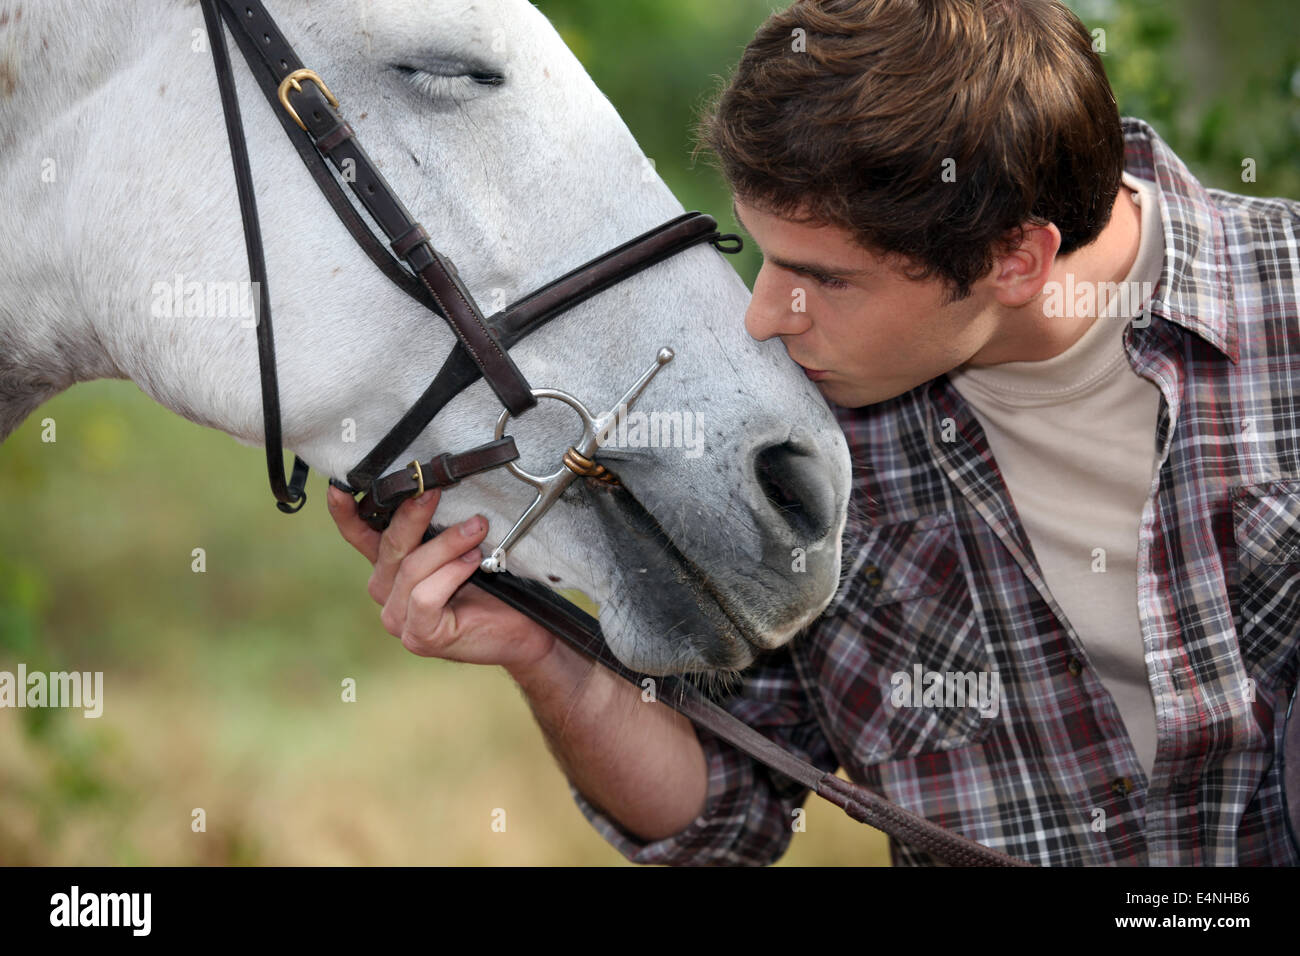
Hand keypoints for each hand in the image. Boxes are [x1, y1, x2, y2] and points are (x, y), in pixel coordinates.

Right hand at [326, 485, 555, 670]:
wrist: (523, 628)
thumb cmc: (493, 587)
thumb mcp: (460, 547)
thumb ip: (436, 529)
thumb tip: (433, 487)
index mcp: (390, 567)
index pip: (360, 537)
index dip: (346, 514)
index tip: (338, 488)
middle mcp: (386, 593)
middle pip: (390, 546)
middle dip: (413, 515)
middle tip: (437, 491)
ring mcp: (398, 619)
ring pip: (411, 569)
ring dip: (446, 544)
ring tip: (476, 528)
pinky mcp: (419, 636)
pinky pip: (425, 596)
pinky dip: (452, 573)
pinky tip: (474, 562)